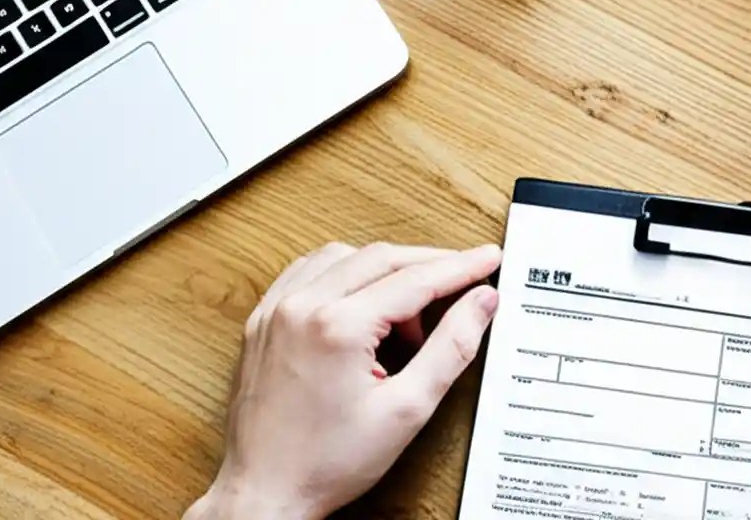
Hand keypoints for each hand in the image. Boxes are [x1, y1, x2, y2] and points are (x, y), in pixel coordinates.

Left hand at [184, 243, 502, 519]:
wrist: (266, 492)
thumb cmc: (327, 463)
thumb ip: (452, 347)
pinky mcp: (262, 320)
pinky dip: (343, 274)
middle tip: (462, 281)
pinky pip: (307, 271)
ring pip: (343, 257)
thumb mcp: (407, 409)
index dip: (460, 267)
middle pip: (380, 258)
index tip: (488, 260)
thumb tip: (481, 302)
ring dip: (383, 270)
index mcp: (337, 327)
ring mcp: (275, 310)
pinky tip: (361, 303)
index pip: (415, 278)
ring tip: (407, 317)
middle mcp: (300, 307)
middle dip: (428, 264)